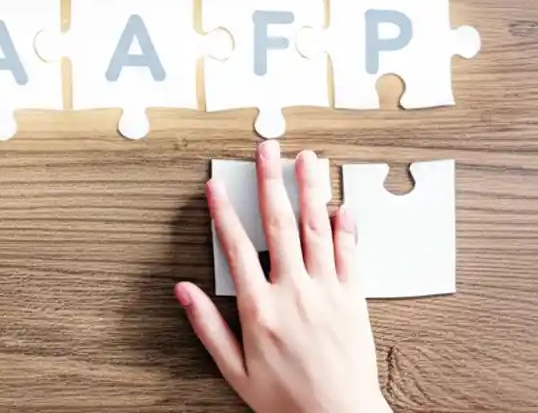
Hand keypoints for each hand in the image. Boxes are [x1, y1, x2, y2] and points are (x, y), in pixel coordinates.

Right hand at [175, 140, 389, 412]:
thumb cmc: (288, 400)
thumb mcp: (236, 371)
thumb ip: (208, 327)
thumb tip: (184, 291)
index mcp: (260, 309)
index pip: (237, 247)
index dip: (223, 211)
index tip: (215, 184)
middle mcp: (295, 292)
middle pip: (280, 224)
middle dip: (270, 181)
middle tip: (266, 149)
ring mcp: (328, 292)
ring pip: (318, 228)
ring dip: (310, 189)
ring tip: (306, 159)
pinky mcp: (354, 298)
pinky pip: (350, 254)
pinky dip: (346, 226)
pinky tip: (341, 204)